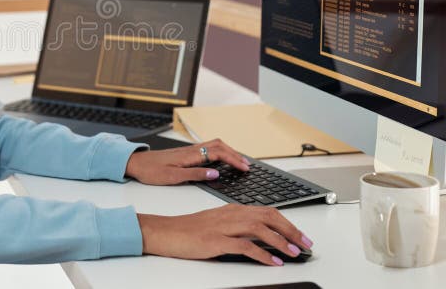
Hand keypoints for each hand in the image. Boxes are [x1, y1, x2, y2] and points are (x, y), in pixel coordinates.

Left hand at [125, 138, 249, 184]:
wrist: (136, 163)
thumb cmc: (151, 171)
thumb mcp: (173, 177)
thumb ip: (195, 175)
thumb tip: (216, 174)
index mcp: (190, 155)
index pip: (218, 153)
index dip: (233, 160)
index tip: (244, 168)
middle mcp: (191, 150)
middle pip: (219, 145)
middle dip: (235, 154)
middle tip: (247, 166)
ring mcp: (189, 150)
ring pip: (214, 145)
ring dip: (229, 151)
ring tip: (239, 162)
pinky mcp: (186, 153)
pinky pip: (208, 148)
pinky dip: (220, 152)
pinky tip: (222, 160)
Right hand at [137, 204, 313, 265]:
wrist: (165, 231)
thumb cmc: (189, 229)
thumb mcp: (217, 223)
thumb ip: (238, 225)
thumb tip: (261, 236)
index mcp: (232, 209)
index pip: (267, 211)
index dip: (288, 223)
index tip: (301, 236)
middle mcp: (230, 214)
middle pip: (268, 217)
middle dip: (291, 231)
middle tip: (306, 244)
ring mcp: (223, 227)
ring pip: (260, 229)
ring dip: (281, 242)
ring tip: (295, 253)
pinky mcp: (215, 241)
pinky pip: (245, 246)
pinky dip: (263, 254)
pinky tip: (273, 262)